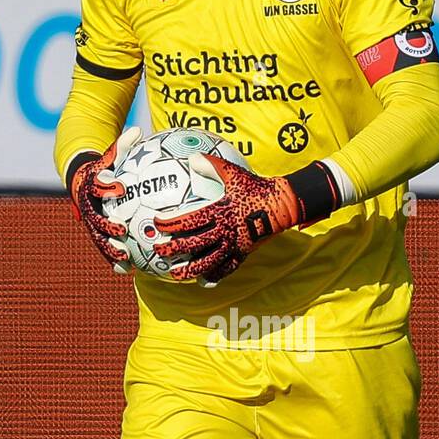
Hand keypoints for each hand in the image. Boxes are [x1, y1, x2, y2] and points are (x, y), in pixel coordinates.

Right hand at [69, 126, 143, 271]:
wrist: (82, 181)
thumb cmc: (103, 166)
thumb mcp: (111, 154)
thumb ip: (122, 145)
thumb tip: (136, 130)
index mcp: (90, 185)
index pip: (96, 184)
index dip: (106, 185)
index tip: (118, 187)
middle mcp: (88, 205)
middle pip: (95, 217)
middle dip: (106, 225)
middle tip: (121, 231)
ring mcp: (90, 221)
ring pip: (98, 237)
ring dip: (109, 249)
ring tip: (124, 260)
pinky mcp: (96, 233)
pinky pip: (105, 247)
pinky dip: (113, 259)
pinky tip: (128, 270)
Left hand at [152, 154, 300, 282]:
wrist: (282, 204)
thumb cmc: (256, 186)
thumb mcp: (233, 173)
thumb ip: (211, 165)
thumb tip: (192, 157)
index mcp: (219, 212)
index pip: (188, 221)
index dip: (170, 224)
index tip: (156, 223)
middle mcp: (224, 231)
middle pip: (193, 244)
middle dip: (172, 249)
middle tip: (157, 250)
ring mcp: (234, 245)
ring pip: (208, 262)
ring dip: (189, 270)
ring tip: (174, 274)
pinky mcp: (243, 253)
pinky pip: (227, 269)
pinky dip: (215, 276)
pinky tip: (203, 282)